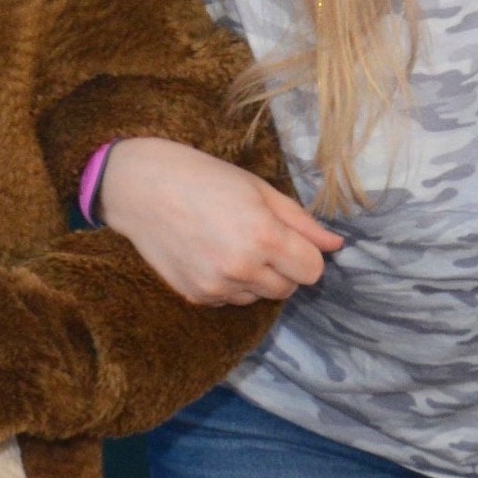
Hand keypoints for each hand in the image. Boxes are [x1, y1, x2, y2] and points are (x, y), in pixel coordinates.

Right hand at [96, 137, 343, 306]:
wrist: (142, 188)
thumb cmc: (205, 178)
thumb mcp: (260, 190)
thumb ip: (301, 222)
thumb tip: (336, 245)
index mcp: (264, 237)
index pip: (313, 271)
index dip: (306, 254)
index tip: (291, 239)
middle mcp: (242, 269)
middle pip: (288, 289)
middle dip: (283, 268)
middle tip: (259, 238)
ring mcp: (216, 286)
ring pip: (259, 297)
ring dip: (256, 278)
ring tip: (231, 243)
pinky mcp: (196, 296)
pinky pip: (230, 299)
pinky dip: (230, 283)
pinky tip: (211, 254)